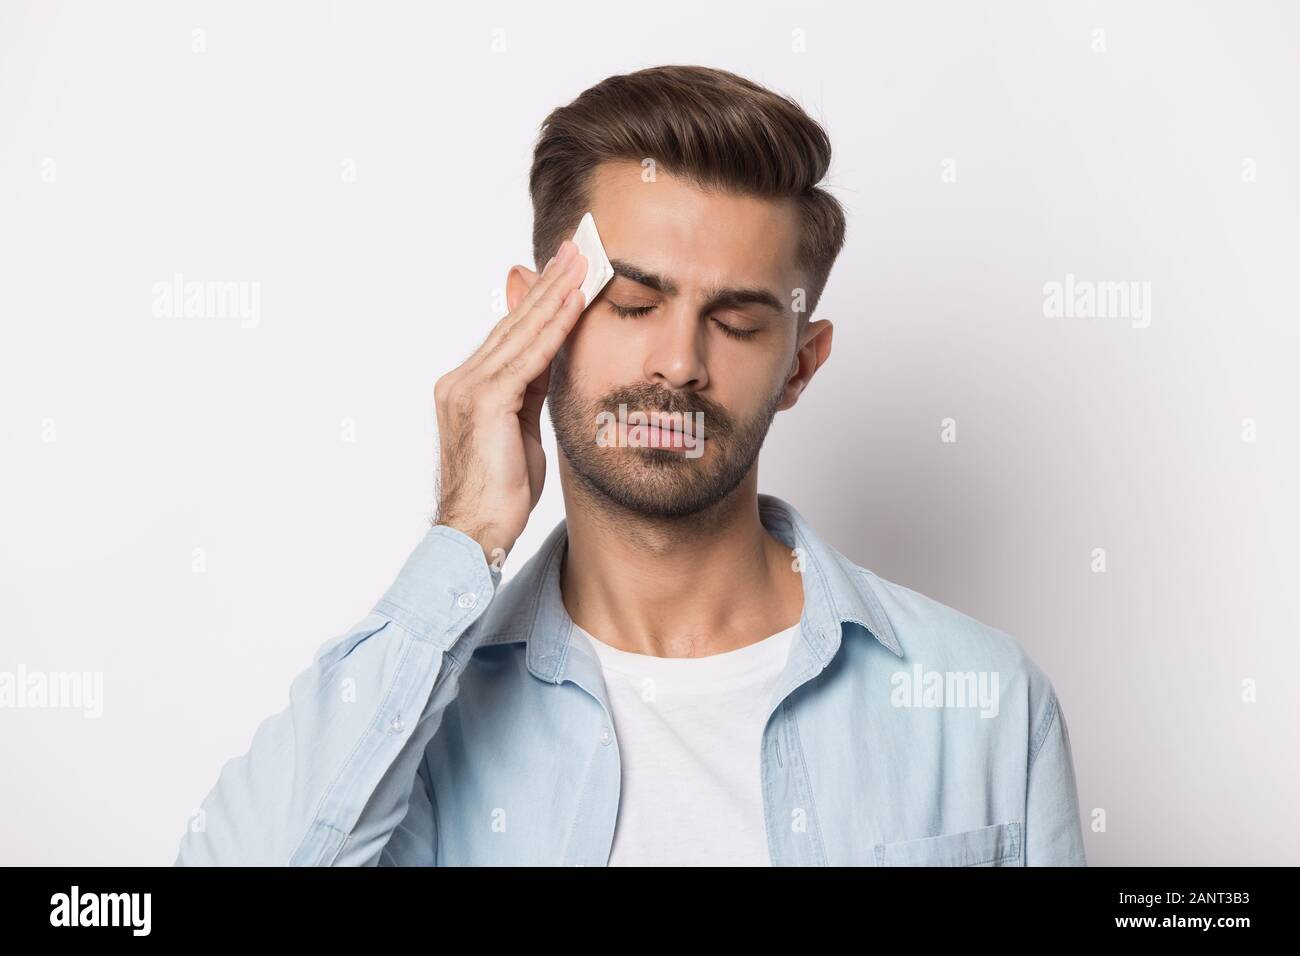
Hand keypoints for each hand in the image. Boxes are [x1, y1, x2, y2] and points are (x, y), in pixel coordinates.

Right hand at [432, 240, 588, 565]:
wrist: (475, 533)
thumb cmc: (500, 492)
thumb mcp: (521, 431)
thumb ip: (530, 391)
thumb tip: (546, 358)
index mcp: (467, 386)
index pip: (510, 334)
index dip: (539, 300)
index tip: (565, 270)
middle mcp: (461, 380)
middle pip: (514, 322)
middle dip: (548, 283)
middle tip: (577, 248)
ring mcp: (468, 389)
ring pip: (521, 331)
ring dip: (555, 293)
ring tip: (582, 262)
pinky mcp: (484, 402)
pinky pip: (528, 356)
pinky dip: (553, 326)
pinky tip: (575, 302)